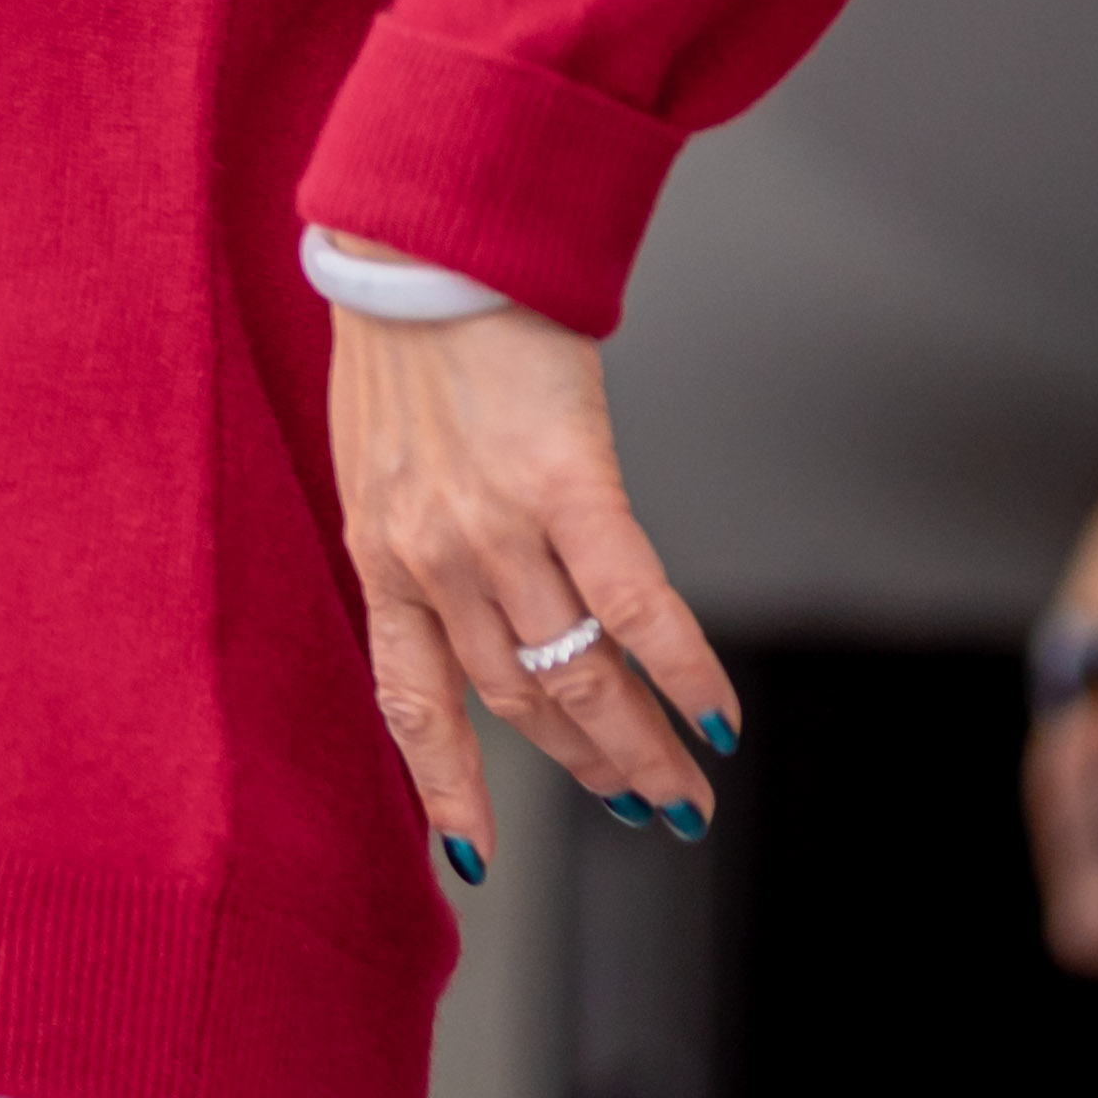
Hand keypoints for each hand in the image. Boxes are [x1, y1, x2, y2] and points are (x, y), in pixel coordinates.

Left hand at [331, 283, 740, 872]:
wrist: (420, 241)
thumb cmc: (404, 334)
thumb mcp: (380, 451)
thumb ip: (421, 528)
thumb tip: (480, 587)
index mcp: (381, 549)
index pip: (409, 698)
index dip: (445, 782)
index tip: (472, 856)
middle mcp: (431, 553)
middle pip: (516, 699)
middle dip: (586, 767)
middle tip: (648, 813)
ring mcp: (496, 523)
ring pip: (575, 670)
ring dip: (640, 742)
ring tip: (688, 790)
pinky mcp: (566, 481)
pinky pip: (633, 601)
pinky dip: (680, 666)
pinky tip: (718, 716)